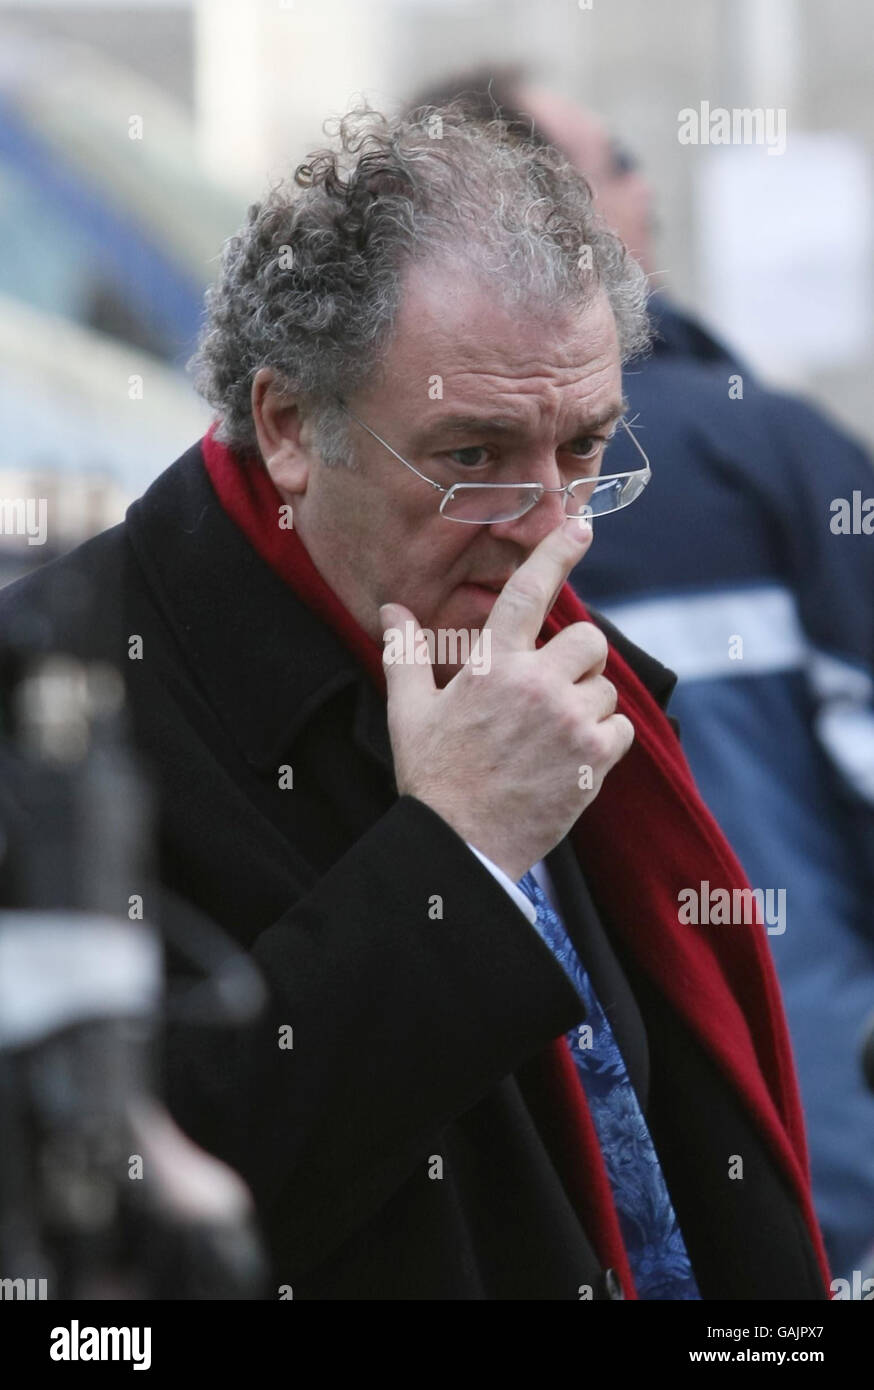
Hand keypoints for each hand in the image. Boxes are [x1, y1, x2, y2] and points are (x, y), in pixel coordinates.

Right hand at [380, 519, 634, 880]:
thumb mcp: (408, 712)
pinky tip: (570, 757)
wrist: (460, 845)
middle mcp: (537, 685)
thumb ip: (405, 653)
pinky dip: (603, 738)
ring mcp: (570, 721)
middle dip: (575, 659)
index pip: (528, 592)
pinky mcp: (595, 758)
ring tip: (550, 735)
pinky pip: (619, 727)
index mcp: (492, 666)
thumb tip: (392, 609)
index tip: (581, 527)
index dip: (556, 554)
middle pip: (589, 640)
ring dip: (587, 703)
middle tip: (549, 690)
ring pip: (605, 686)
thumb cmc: (432, 777)